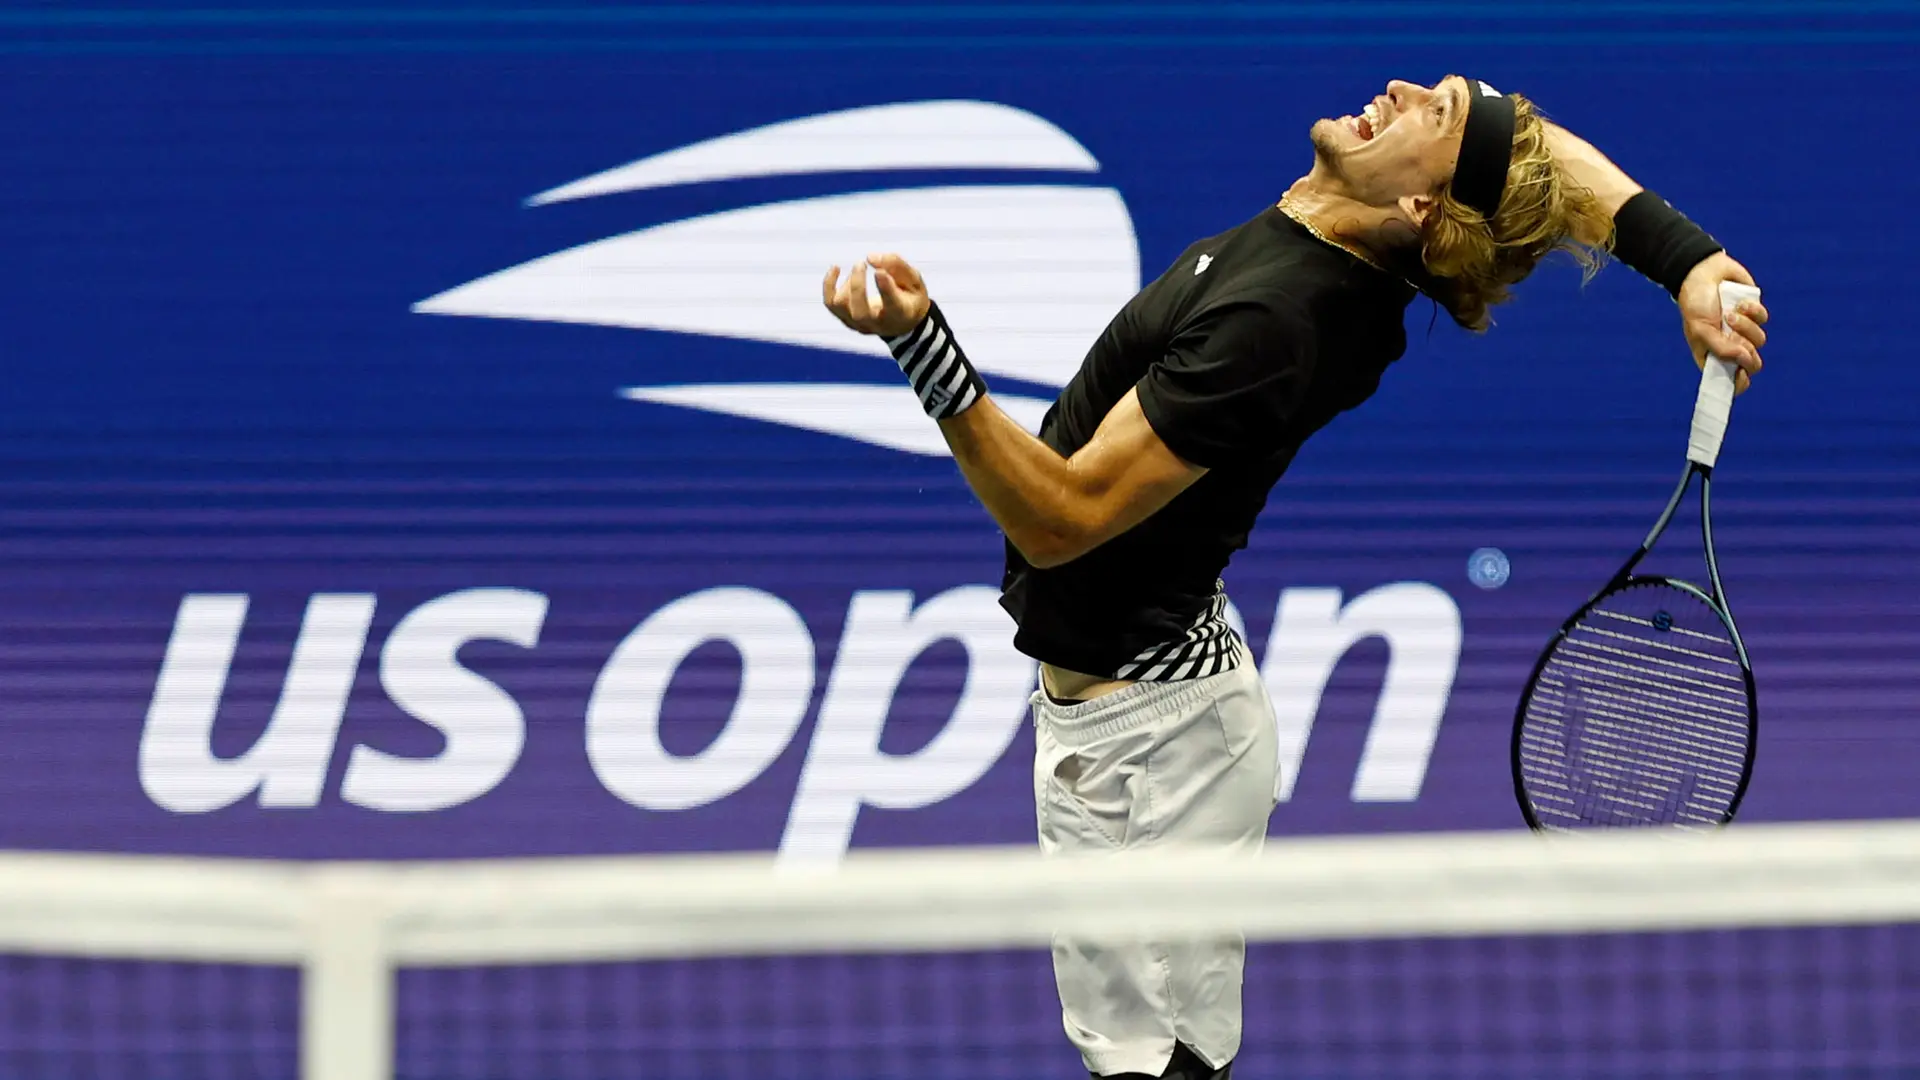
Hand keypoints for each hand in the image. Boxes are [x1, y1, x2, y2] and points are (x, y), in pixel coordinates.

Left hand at [822, 253, 931, 338]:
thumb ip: (898, 267)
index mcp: (900, 314)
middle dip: (857, 286)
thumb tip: (870, 257)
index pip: (892, 305)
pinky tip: (835, 268)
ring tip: (860, 267)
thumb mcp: (914, 281)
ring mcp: (859, 324)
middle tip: (861, 263)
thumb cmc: (910, 297)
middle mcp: (877, 324)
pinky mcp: (847, 319)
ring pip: (841, 307)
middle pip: (859, 312)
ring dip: (846, 282)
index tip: (879, 272)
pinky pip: (830, 303)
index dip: (885, 289)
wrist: (903, 323)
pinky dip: (829, 284)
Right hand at [1677, 252, 1768, 394]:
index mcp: (1713, 356)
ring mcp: (1744, 329)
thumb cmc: (1695, 303)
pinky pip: (1763, 319)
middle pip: (1753, 364)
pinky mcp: (1754, 313)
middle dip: (1747, 352)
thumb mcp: (1701, 330)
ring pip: (1760, 340)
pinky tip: (1739, 303)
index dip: (1739, 383)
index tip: (1740, 374)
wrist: (1702, 271)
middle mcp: (1730, 346)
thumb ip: (1721, 349)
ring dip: (1745, 326)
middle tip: (1735, 340)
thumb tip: (1745, 359)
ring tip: (1729, 314)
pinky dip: (1752, 311)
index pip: (1731, 380)